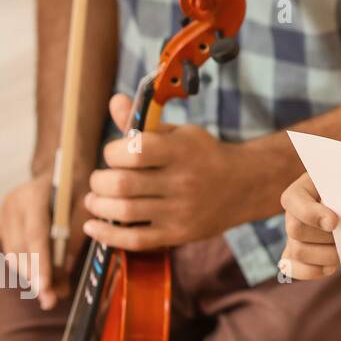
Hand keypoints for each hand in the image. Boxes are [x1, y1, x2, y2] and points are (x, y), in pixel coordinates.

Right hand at [0, 169, 89, 310]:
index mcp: (35, 196)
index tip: (45, 287)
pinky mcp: (3, 220)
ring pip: (14, 253)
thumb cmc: (79, 187)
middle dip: (36, 276)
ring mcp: (4, 212)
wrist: (62, 166)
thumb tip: (65, 270)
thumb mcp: (85, 207)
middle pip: (21, 248)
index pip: (36, 235)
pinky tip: (41, 277)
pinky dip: (27, 265)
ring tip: (50, 293)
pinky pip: (13, 249)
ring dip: (31, 274)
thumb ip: (76, 235)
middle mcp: (14, 204)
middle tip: (51, 300)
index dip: (40, 263)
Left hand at [81, 94, 247, 249]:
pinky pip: (135, 240)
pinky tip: (93, 226)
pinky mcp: (179, 234)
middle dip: (99, 181)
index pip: (133, 151)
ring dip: (98, 205)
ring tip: (95, 200)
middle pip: (121, 184)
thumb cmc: (205, 155)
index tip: (113, 154)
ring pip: (124, 212)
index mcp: (182, 150)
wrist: (247, 185)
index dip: (112, 152)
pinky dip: (108, 235)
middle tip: (100, 179)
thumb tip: (114, 100)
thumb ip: (144, 122)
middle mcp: (183, 181)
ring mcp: (181, 211)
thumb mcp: (181, 133)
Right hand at [279, 172, 339, 279]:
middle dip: (325, 237)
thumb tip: (335, 220)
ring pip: (297, 252)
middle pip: (295, 230)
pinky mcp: (296, 254)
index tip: (334, 222)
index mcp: (303, 189)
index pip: (292, 200)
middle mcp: (293, 212)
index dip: (311, 214)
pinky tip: (331, 266)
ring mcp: (292, 235)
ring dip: (325, 254)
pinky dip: (312, 271)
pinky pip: (291, 268)